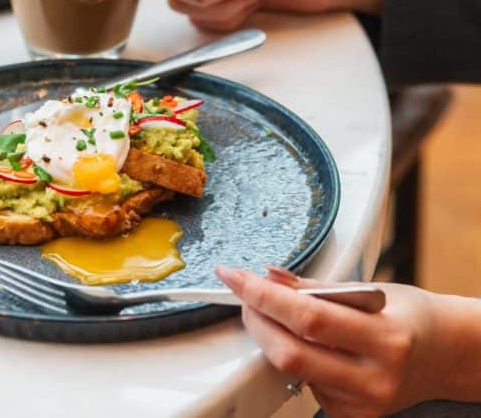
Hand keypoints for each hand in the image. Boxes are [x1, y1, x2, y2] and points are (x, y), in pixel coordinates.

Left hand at [216, 266, 479, 416]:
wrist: (446, 356)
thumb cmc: (409, 318)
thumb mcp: (372, 291)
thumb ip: (315, 286)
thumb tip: (268, 275)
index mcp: (386, 337)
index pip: (307, 316)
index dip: (261, 295)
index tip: (233, 276)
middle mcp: (376, 377)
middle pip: (290, 353)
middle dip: (256, 319)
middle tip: (247, 295)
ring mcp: (364, 403)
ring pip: (293, 371)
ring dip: (272, 338)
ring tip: (277, 316)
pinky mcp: (353, 416)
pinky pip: (306, 385)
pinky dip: (296, 360)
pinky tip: (309, 346)